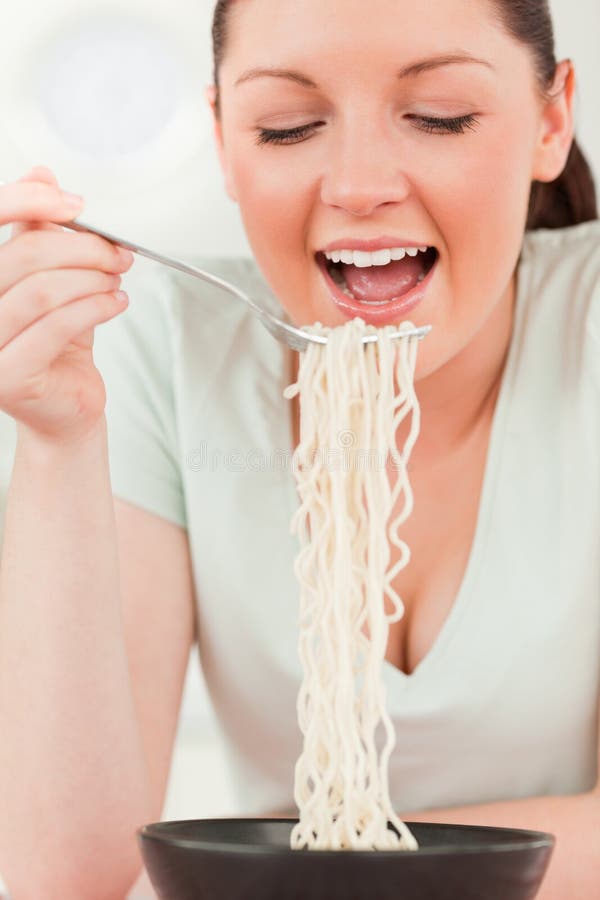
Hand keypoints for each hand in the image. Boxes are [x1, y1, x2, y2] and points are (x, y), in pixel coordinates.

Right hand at [0, 166, 134, 444]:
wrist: (66, 409)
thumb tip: (42, 174)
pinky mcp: (8, 378)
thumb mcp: (47, 280)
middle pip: (23, 256)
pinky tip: (117, 304)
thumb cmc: (56, 345)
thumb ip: (38, 232)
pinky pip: (58, 327)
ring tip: (117, 281)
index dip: (27, 200)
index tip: (75, 203)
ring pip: (43, 292)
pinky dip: (97, 308)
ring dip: (92, 279)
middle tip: (117, 253)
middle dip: (81, 248)